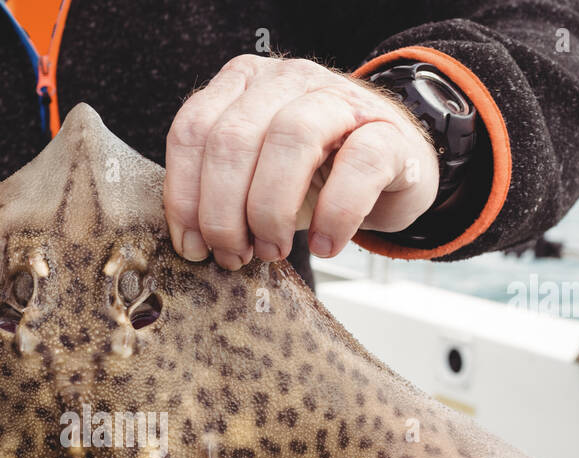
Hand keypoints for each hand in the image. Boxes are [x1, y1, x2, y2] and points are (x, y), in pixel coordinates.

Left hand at [164, 55, 439, 268]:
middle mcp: (288, 80)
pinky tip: (324, 244)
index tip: (192, 246)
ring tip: (273, 251)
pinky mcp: (388, 132)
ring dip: (271, 210)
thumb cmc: (318, 175)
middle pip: (233, 138)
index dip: (184, 196)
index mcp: (244, 84)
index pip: (193, 129)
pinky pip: (358, 165)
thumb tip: (192, 242)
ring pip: (291, 139)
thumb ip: (220, 190)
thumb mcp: (257, 176)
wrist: (394, 168)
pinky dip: (335, 215)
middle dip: (222, 212)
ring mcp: (341, 99)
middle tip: (234, 255)